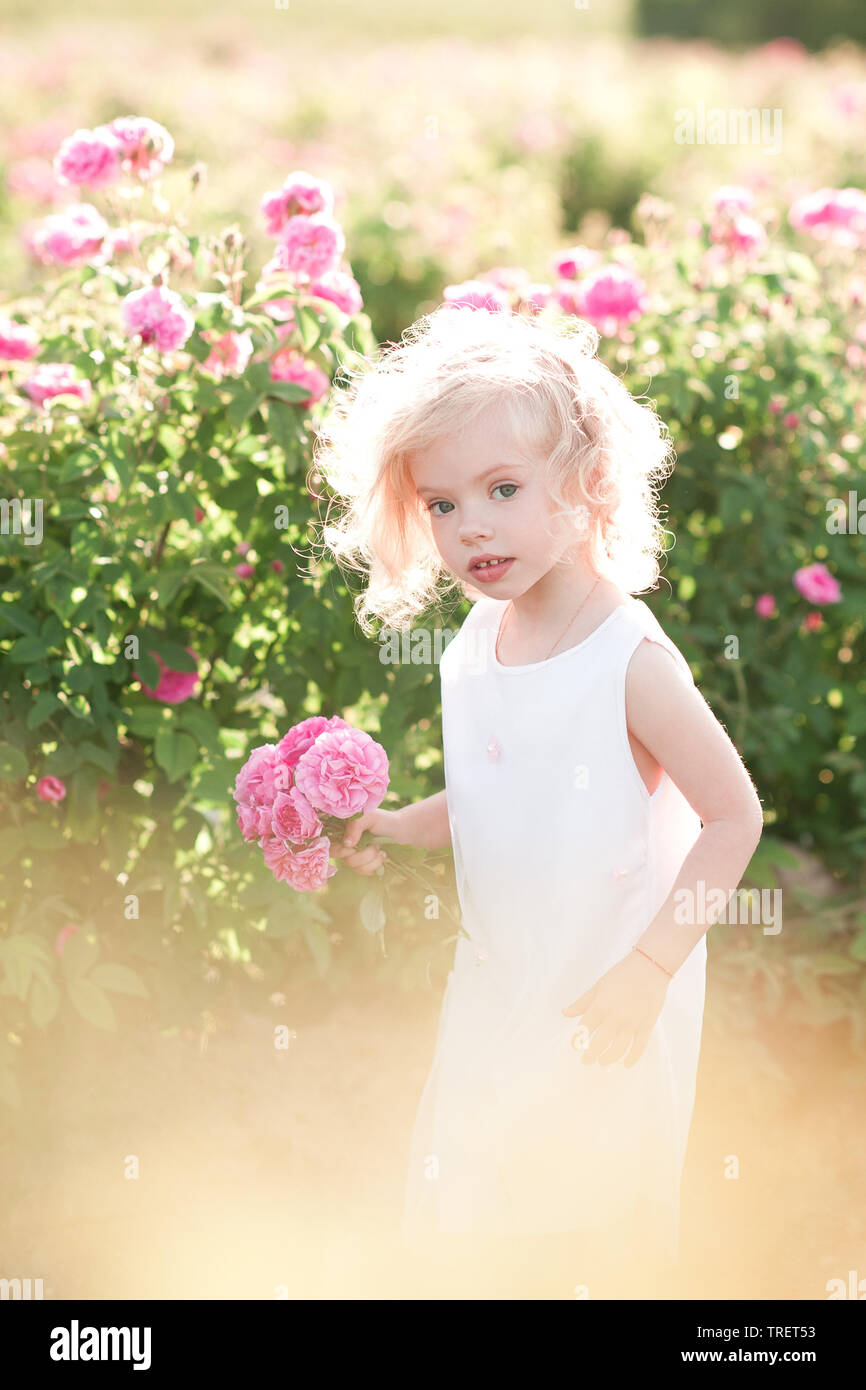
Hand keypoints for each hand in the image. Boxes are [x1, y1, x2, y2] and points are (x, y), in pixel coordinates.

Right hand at [330, 807, 390, 876]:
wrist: (398, 829)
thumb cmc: (382, 820)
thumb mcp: (370, 816)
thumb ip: (356, 826)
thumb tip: (347, 844)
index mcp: (340, 830)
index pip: (329, 845)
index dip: (340, 851)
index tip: (353, 848)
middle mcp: (343, 844)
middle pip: (343, 858)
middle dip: (362, 854)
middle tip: (374, 845)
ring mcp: (352, 855)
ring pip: (354, 866)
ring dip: (372, 858)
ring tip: (379, 849)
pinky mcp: (362, 864)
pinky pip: (362, 871)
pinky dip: (375, 865)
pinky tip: (381, 855)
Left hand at [561, 949, 670, 1067]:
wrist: (649, 968)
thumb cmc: (621, 975)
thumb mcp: (598, 986)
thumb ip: (582, 1002)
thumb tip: (564, 1013)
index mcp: (600, 1006)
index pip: (584, 1029)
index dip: (577, 1040)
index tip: (575, 1046)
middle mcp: (615, 1017)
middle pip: (600, 1044)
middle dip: (590, 1055)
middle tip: (586, 1061)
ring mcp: (632, 1023)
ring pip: (618, 1049)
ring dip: (609, 1058)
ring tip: (602, 1062)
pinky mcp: (646, 1025)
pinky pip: (639, 1047)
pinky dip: (632, 1058)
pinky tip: (626, 1064)